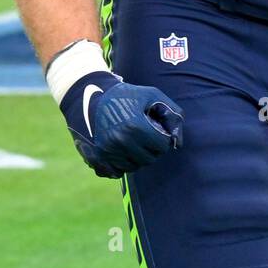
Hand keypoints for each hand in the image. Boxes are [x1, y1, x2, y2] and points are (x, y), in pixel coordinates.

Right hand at [60, 70, 183, 178]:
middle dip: (151, 148)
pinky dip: (122, 163)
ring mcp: (107, 152)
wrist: (90, 96)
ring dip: (137, 156)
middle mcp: (120, 142)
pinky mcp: (97, 158)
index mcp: (135, 127)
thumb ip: (172, 114)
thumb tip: (178, 143)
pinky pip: (118, 172)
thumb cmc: (126, 95)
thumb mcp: (152, 95)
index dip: (162, 137)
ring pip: (134, 167)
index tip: (155, 129)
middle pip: (149, 159)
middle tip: (144, 135)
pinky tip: (121, 149)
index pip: (162, 146)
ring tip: (132, 140)